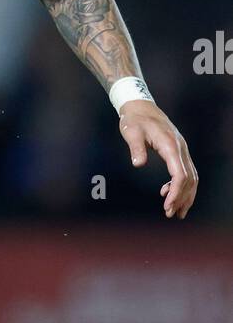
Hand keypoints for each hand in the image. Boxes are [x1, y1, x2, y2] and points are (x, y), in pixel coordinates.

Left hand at [118, 99, 197, 218]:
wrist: (140, 107)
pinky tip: (167, 193)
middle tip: (169, 214)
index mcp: (171, 145)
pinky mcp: (177, 151)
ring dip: (185, 195)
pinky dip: (181, 186)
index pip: (181, 174)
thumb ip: (136, 148)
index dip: (176, 192)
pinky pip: (185, 171)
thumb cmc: (134, 120)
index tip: (167, 206)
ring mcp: (181, 150)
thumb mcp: (131, 132)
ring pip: (191, 176)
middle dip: (182, 198)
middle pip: (190, 178)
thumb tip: (138, 164)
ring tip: (175, 211)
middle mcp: (180, 148)